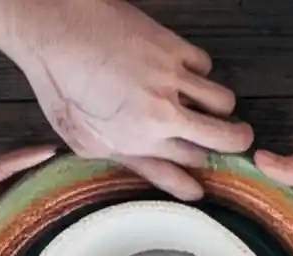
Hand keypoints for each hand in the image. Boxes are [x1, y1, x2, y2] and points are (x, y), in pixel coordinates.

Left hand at [0, 0, 252, 198]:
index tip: (202, 188)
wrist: (55, 30)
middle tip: (236, 140)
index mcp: (138, 142)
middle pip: (224, 138)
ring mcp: (171, 80)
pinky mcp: (173, 48)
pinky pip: (205, 65)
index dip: (198, 181)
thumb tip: (160, 176)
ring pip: (224, 103)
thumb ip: (128, 160)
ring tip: (209, 107)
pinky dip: (198, 72)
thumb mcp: (85, 140)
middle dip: (235, 143)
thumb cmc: (60, 87)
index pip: (188, 169)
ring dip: (220, 108)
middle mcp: (162, 115)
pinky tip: (182, 74)